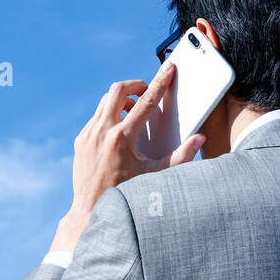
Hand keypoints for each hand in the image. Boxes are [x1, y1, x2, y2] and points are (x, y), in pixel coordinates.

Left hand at [50, 62, 204, 251]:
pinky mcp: (81, 140)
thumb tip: (199, 140)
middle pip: (118, 90)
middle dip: (135, 84)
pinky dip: (108, 115)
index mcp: (123, 138)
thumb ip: (181, 157)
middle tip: (147, 91)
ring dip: (121, 99)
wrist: (90, 210)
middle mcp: (103, 131)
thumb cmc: (126, 194)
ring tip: (133, 111)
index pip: (146, 101)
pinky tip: (119, 129)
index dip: (160, 82)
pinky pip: (96, 117)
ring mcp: (89, 134)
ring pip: (104, 101)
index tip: (168, 68)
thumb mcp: (156, 176)